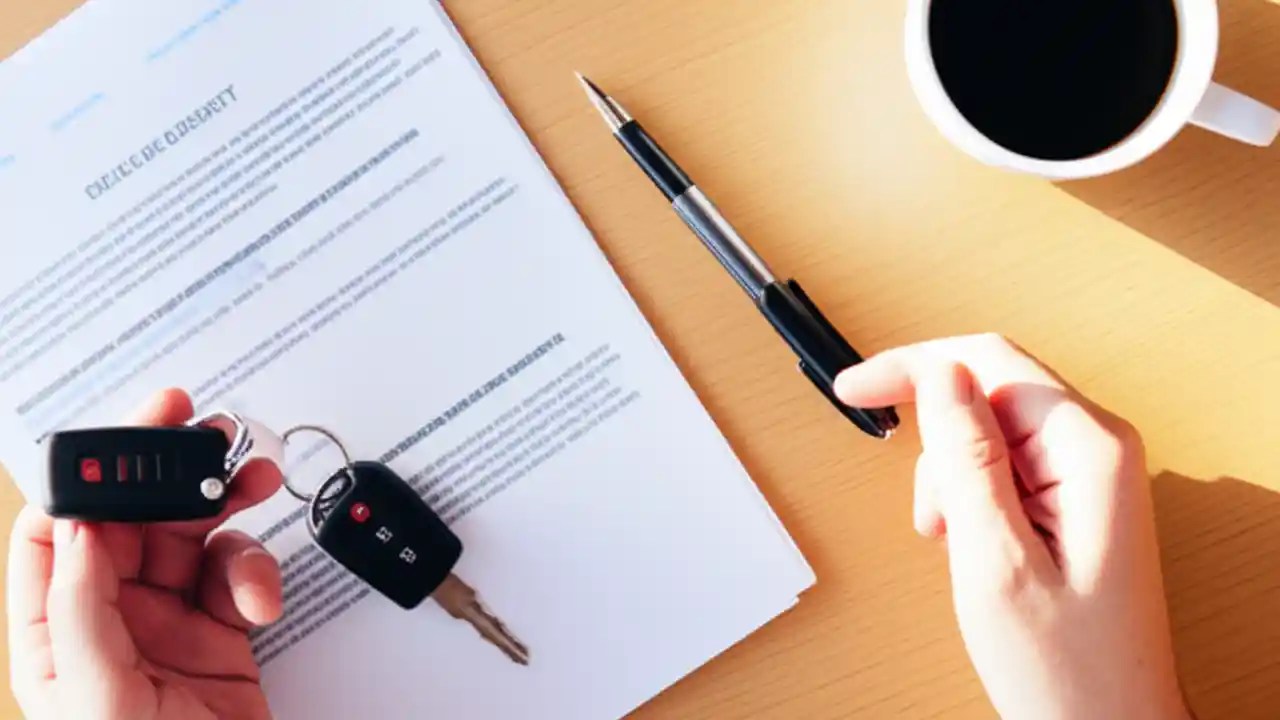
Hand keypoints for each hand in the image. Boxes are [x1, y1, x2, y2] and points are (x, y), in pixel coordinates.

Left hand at [7, 389, 283, 719]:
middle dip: (173, 471)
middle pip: (136, 518)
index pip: (59, 529)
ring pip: (196, 536)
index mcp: (55, 630)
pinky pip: (240, 578)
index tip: (133, 430)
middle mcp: (109, 618)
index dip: (91, 470)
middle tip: (208, 432)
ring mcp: (169, 624)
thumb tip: (81, 525)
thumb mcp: (93, 699)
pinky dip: (259, 575)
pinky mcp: (222, 634)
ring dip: (228, 505)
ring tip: (255, 480)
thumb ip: (81, 607)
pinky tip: (261, 598)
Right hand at [836, 334, 1189, 719]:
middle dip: (937, 441)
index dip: (914, 367)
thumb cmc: (1066, 669)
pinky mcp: (1076, 500)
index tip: (855, 389)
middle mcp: (1096, 448)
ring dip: (950, 478)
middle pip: (989, 391)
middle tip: (924, 510)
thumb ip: (967, 458)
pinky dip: (970, 498)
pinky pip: (1005, 467)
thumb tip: (941, 375)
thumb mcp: (994, 559)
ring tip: (953, 543)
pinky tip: (970, 544)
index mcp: (1088, 449)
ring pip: (989, 432)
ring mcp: (1089, 474)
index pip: (989, 361)